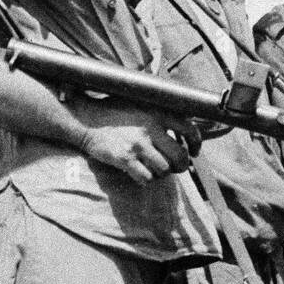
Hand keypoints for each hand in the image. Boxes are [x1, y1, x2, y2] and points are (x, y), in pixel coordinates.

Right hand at [72, 98, 200, 182]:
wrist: (87, 118)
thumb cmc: (115, 111)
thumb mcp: (142, 103)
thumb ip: (162, 113)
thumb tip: (184, 128)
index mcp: (158, 113)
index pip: (189, 129)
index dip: (196, 143)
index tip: (194, 151)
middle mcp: (151, 128)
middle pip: (180, 156)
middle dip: (181, 165)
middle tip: (176, 166)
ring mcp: (138, 144)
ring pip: (165, 170)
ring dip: (162, 173)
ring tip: (155, 169)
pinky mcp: (125, 158)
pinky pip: (146, 178)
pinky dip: (147, 180)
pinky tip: (141, 174)